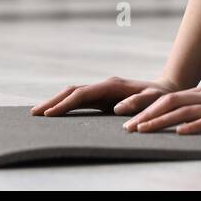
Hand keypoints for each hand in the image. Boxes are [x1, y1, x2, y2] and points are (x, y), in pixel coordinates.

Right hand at [31, 75, 183, 117]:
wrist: (167, 90)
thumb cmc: (161, 98)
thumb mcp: (154, 101)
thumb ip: (138, 103)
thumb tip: (117, 109)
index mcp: (112, 86)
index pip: (82, 95)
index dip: (65, 104)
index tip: (49, 115)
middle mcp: (104, 85)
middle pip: (72, 91)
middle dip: (52, 101)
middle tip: (33, 114)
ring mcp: (102, 89)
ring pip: (73, 93)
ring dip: (56, 102)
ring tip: (38, 113)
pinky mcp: (103, 96)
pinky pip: (79, 98)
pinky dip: (65, 103)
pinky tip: (56, 112)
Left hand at [123, 86, 200, 133]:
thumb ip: (199, 112)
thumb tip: (176, 123)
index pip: (166, 99)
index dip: (143, 106)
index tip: (123, 117)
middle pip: (169, 102)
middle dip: (145, 113)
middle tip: (125, 126)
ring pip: (184, 110)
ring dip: (161, 121)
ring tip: (143, 130)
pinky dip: (194, 126)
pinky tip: (181, 133)